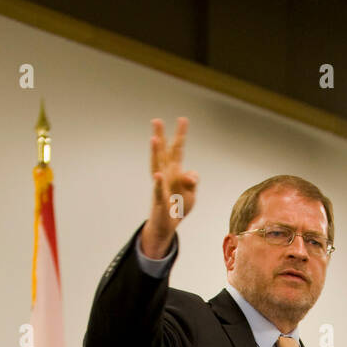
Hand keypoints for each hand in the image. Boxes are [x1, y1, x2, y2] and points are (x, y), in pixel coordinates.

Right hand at [140, 117, 198, 257]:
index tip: (182, 119)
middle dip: (160, 137)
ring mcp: (161, 187)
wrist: (167, 226)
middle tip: (156, 120)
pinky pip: (160, 191)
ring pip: (157, 167)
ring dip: (155, 154)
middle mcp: (166, 176)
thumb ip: (192, 181)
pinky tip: (158, 175)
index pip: (177, 150)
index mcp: (174, 172)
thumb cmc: (178, 206)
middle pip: (163, 154)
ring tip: (154, 139)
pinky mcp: (160, 202)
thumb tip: (191, 174)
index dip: (180, 135)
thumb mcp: (191, 194)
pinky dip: (159, 183)